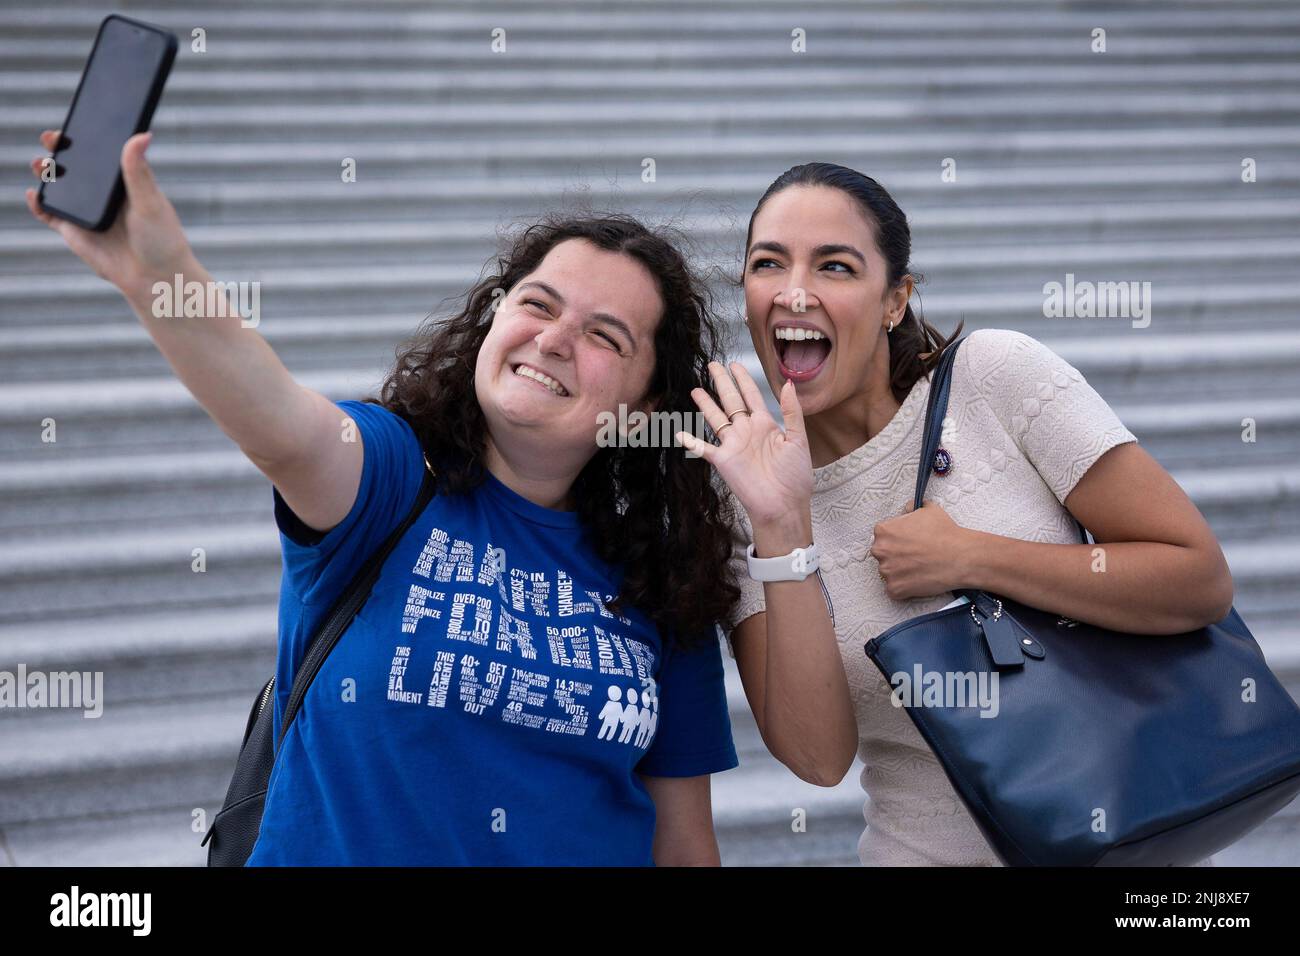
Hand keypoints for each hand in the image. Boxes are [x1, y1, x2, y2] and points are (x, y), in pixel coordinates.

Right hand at [25, 129, 195, 299]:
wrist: (155, 279)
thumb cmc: (162, 240)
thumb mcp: (150, 202)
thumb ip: (138, 170)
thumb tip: (143, 133)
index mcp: (124, 181)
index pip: (102, 151)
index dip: (86, 136)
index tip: (76, 121)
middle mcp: (103, 193)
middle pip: (76, 164)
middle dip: (60, 149)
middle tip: (51, 138)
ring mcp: (86, 210)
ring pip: (59, 185)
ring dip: (46, 172)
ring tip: (42, 164)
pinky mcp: (74, 230)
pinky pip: (49, 213)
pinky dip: (37, 203)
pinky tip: (34, 195)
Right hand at [677, 361, 813, 529]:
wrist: (784, 505)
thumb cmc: (795, 477)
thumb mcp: (798, 439)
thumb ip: (791, 411)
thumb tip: (787, 383)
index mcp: (765, 425)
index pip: (751, 396)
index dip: (743, 379)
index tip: (735, 364)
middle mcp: (747, 431)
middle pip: (731, 401)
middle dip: (722, 382)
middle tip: (712, 365)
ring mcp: (733, 445)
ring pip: (715, 419)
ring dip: (706, 405)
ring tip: (695, 389)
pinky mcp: (723, 461)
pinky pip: (703, 448)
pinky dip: (690, 442)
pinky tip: (679, 433)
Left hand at [870, 499, 973, 600]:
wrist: (961, 557)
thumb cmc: (945, 533)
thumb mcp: (928, 509)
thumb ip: (911, 507)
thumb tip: (907, 508)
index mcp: (884, 531)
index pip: (882, 536)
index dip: (897, 540)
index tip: (908, 543)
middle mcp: (880, 550)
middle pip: (883, 554)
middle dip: (895, 556)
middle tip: (914, 557)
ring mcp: (887, 571)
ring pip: (888, 572)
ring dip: (900, 572)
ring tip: (919, 569)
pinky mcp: (895, 589)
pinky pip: (894, 590)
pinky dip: (904, 588)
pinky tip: (918, 580)